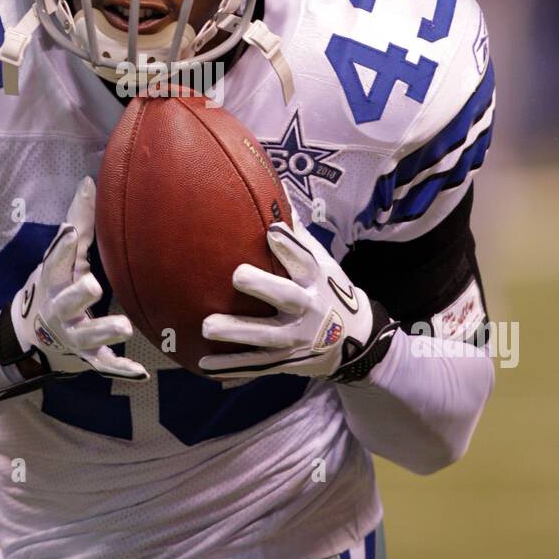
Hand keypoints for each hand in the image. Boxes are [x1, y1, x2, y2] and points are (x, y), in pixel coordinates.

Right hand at [4, 177, 147, 381]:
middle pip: (68, 301)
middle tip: (93, 285)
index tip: (69, 232)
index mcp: (53, 280)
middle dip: (79, 294)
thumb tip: (89, 181)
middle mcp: (59, 308)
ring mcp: (71, 335)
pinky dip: (121, 370)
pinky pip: (103, 365)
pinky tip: (141, 372)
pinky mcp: (85, 357)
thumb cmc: (54, 287)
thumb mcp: (60, 259)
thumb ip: (76, 225)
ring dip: (104, 331)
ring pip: (88, 335)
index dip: (61, 247)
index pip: (54, 261)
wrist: (30, 338)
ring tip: (124, 327)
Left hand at [199, 205, 392, 380]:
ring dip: (237, 333)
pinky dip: (230, 367)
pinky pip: (255, 365)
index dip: (290, 246)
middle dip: (264, 286)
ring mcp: (296, 339)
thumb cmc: (329, 290)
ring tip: (207, 326)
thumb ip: (297, 235)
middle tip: (237, 275)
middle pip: (287, 297)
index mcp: (317, 280)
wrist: (355, 341)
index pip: (305, 260)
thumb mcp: (323, 263)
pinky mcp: (285, 361)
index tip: (271, 230)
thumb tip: (276, 191)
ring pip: (266, 337)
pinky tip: (204, 364)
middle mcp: (309, 309)